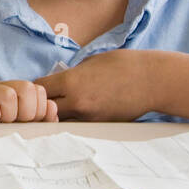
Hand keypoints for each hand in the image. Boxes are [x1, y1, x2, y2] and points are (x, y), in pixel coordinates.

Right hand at [0, 80, 58, 122]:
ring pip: (8, 94)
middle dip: (26, 112)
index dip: (38, 109)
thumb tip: (52, 107)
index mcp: (13, 91)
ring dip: (7, 115)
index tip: (28, 123)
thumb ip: (41, 119)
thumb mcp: (24, 129)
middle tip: (14, 124)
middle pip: (26, 88)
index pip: (37, 89)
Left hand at [35, 51, 153, 121]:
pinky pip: (78, 126)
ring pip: (59, 122)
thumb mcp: (89, 62)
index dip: (35, 87)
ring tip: (60, 108)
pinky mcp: (100, 126)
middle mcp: (76, 102)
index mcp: (71, 81)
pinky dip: (74, 121)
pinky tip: (78, 114)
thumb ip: (70, 74)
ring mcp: (89, 117)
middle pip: (43, 109)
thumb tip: (58, 82)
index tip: (39, 86)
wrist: (153, 80)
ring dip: (56, 116)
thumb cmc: (123, 65)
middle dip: (41, 104)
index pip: (38, 88)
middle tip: (45, 100)